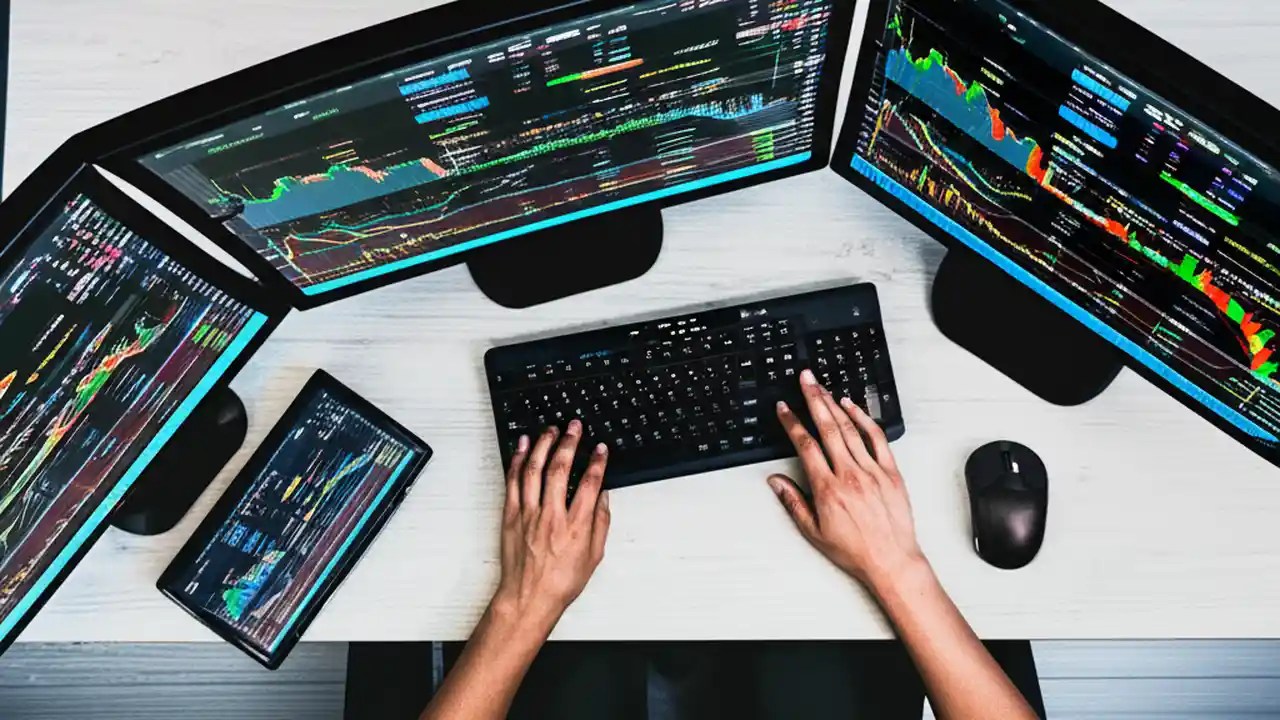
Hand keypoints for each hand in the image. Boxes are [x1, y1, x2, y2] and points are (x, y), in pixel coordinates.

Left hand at [493, 420, 610, 628]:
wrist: (528, 597)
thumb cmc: (560, 582)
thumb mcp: (593, 556)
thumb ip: (600, 523)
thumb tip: (603, 497)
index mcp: (575, 527)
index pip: (588, 484)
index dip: (596, 462)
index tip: (600, 449)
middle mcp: (551, 517)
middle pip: (559, 469)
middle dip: (569, 443)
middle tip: (574, 427)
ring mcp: (529, 515)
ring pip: (534, 470)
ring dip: (542, 445)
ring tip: (550, 430)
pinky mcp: (511, 516)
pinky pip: (513, 482)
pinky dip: (517, 461)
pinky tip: (522, 447)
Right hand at [768, 370, 924, 593]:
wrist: (891, 560)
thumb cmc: (854, 550)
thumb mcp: (814, 531)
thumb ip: (793, 502)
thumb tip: (775, 481)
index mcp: (828, 489)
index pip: (805, 445)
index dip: (792, 423)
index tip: (784, 408)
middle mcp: (850, 475)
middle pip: (827, 427)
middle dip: (814, 399)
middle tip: (806, 379)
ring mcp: (872, 471)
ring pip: (850, 429)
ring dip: (835, 404)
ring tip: (823, 387)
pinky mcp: (891, 472)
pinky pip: (876, 438)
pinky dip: (864, 419)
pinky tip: (853, 407)